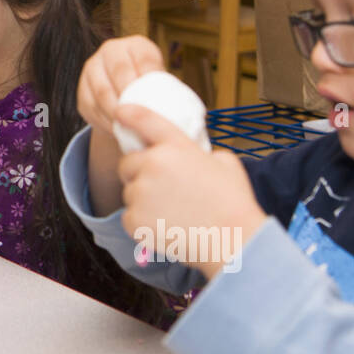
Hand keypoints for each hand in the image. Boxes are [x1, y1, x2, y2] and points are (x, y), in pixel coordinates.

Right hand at [76, 34, 166, 148]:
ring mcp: (93, 67)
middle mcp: (111, 50)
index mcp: (137, 45)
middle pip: (119, 70)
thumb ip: (166, 90)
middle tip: (139, 117)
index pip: (144, 58)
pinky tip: (115, 130)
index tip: (156, 100)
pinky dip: (103, 121)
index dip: (149, 79)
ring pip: (101, 91)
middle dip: (130, 96)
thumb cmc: (151, 91)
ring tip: (128, 127)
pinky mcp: (82, 88)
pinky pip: (90, 106)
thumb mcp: (161, 83)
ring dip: (116, 112)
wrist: (127, 96)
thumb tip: (179, 112)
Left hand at [115, 103, 265, 279]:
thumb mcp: (226, 162)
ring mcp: (141, 192)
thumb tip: (194, 155)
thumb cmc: (234, 203)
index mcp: (176, 147)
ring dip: (142, 200)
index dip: (129, 113)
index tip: (119, 112)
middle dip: (138, 173)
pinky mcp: (134, 219)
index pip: (145, 120)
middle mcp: (153, 164)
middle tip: (162, 189)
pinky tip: (167, 227)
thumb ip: (202, 152)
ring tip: (172, 212)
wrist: (232, 242)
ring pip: (129, 193)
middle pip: (128, 164)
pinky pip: (129, 217)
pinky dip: (142, 224)